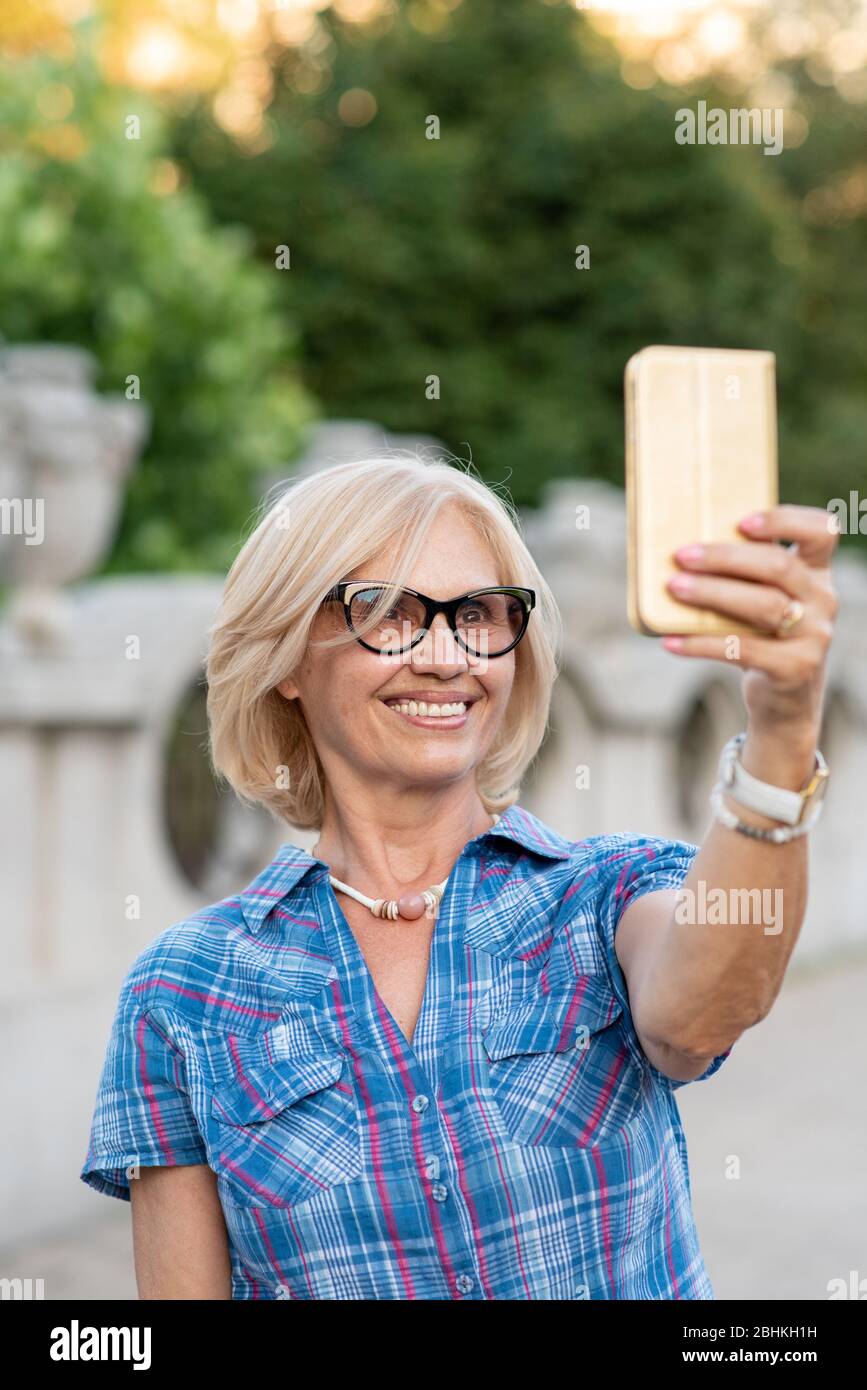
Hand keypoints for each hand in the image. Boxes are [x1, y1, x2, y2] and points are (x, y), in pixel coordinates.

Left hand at [660, 504, 838, 735]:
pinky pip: (744, 649)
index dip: (785, 521)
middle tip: (682, 555)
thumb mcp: (765, 598)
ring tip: (674, 587)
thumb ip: (744, 574)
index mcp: (817, 571)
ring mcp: (815, 635)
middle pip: (779, 565)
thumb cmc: (763, 634)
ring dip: (713, 593)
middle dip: (726, 557)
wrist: (784, 698)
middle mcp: (824, 599)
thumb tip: (679, 550)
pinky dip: (701, 644)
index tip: (741, 521)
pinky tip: (670, 641)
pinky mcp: (796, 667)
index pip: (821, 531)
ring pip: (764, 604)